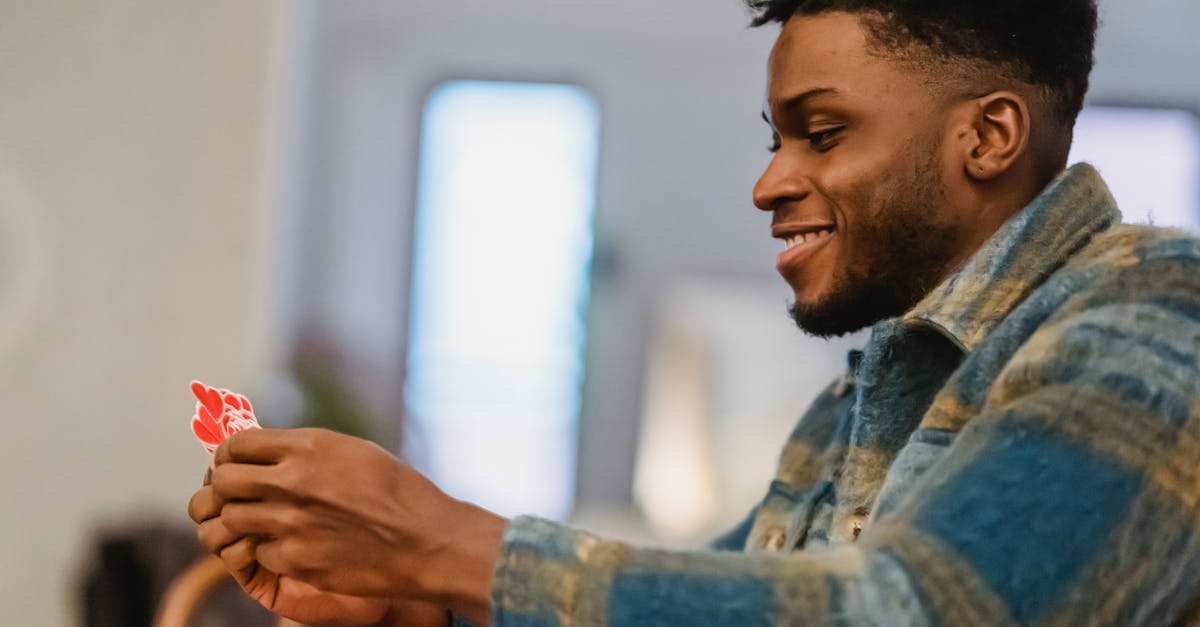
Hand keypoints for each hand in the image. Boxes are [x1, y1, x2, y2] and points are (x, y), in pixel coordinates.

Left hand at [206, 428, 505, 623]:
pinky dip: (270, 551)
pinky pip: (259, 553)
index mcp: (308, 447)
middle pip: (223, 481)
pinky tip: (295, 546)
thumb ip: (306, 449)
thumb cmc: (397, 492)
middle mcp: (293, 481)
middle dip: (224, 488)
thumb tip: (266, 450)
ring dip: (243, 521)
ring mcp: (291, 523)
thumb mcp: (353, 451)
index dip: (228, 455)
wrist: (425, 541)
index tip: (233, 465)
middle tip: (238, 496)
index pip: (236, 445)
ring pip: (232, 519)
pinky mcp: (296, 560)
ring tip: (264, 522)